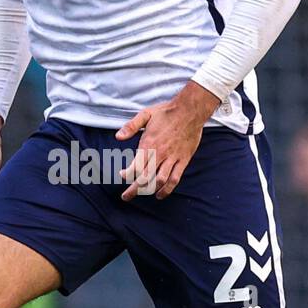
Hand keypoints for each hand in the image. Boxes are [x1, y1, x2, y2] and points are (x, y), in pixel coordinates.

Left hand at [115, 81, 219, 200]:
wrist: (190, 110)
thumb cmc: (167, 112)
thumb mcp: (145, 114)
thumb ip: (131, 127)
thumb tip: (118, 137)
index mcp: (148, 144)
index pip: (135, 166)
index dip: (127, 174)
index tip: (122, 175)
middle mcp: (160, 154)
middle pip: (145, 178)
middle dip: (134, 190)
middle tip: (126, 197)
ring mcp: (172, 158)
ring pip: (159, 181)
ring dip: (150, 191)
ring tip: (142, 194)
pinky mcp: (183, 160)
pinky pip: (175, 178)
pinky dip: (167, 189)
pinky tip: (160, 194)